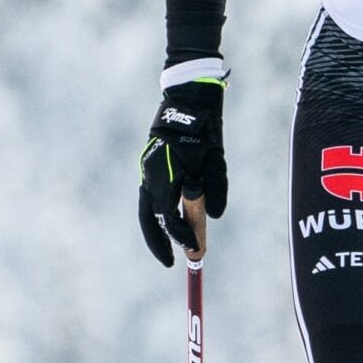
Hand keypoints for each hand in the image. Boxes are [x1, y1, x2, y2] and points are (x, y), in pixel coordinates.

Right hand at [138, 78, 226, 265]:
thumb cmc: (204, 132)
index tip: (193, 250)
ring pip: (147, 208)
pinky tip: (167, 219)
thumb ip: (215, 189)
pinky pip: (150, 194)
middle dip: (158, 243)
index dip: (182, 237)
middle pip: (150, 218)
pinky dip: (157, 210)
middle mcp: (151, 177)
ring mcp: (147, 170)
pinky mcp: (149, 165)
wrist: (186, 101)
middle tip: (169, 261)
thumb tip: (214, 216)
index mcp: (165, 178)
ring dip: (156, 228)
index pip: (171, 218)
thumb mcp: (216, 161)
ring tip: (166, 245)